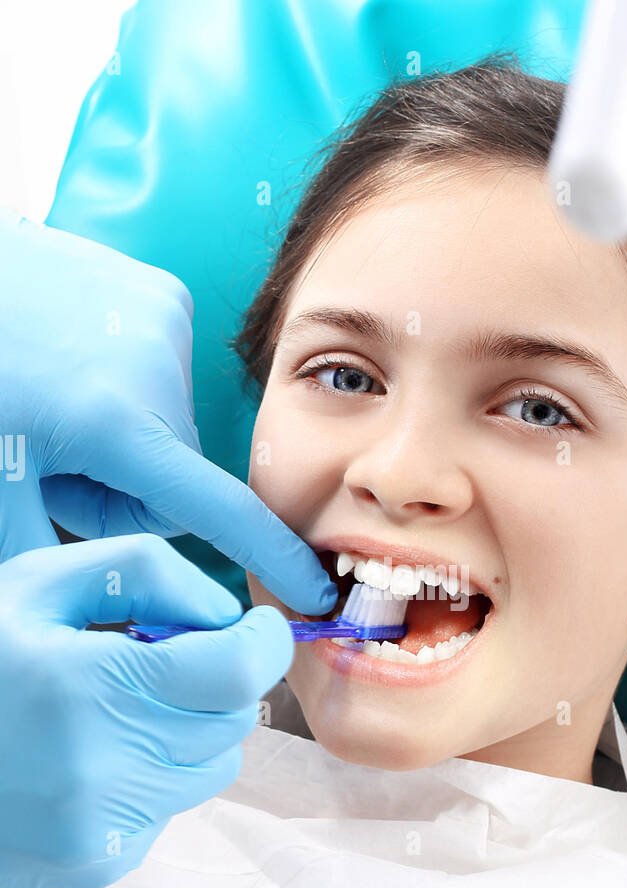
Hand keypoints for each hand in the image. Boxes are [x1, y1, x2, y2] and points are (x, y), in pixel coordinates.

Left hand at [0, 209, 336, 613]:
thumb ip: (50, 563)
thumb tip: (114, 596)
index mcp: (120, 424)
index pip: (220, 511)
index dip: (272, 558)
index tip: (314, 592)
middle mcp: (158, 364)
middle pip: (176, 478)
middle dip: (127, 489)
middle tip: (54, 463)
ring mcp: (163, 317)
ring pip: (170, 425)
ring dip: (124, 434)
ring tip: (55, 405)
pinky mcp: (161, 291)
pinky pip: (163, 372)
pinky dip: (124, 379)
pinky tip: (70, 360)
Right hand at [0, 534, 293, 887]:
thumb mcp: (36, 586)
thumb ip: (143, 574)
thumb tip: (223, 613)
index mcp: (88, 688)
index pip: (237, 672)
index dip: (261, 644)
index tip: (252, 629)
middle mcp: (105, 768)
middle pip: (233, 719)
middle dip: (218, 681)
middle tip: (160, 661)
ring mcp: (106, 826)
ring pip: (213, 766)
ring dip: (189, 731)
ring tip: (118, 710)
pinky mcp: (102, 863)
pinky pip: (172, 808)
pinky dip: (153, 777)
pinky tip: (91, 759)